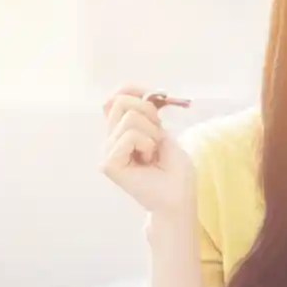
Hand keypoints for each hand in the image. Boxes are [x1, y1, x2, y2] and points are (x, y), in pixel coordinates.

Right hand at [99, 84, 195, 214]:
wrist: (178, 196)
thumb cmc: (175, 170)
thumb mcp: (165, 133)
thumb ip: (149, 114)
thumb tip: (144, 94)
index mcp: (122, 130)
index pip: (116, 97)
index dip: (133, 89)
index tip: (156, 96)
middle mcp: (111, 139)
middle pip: (121, 102)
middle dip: (149, 113)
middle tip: (158, 136)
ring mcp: (108, 151)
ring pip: (130, 118)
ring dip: (152, 134)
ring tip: (153, 154)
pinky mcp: (109, 163)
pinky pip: (130, 136)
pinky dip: (147, 144)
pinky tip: (147, 161)